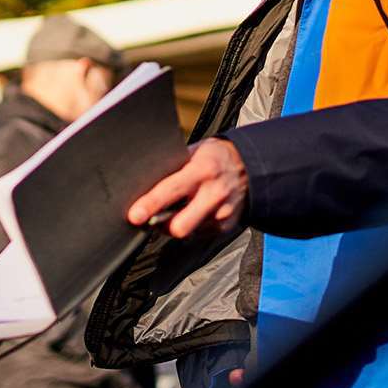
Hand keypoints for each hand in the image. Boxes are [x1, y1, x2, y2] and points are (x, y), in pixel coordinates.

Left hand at [128, 138, 249, 239]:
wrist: (252, 166)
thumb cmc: (216, 158)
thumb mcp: (194, 153)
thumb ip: (172, 169)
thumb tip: (143, 184)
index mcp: (202, 170)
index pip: (171, 191)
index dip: (150, 205)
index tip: (135, 216)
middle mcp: (213, 194)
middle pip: (180, 226)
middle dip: (162, 226)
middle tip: (153, 218)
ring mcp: (222, 213)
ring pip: (187, 233)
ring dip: (177, 224)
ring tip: (183, 207)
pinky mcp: (226, 226)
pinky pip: (198, 234)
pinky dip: (193, 225)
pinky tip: (198, 210)